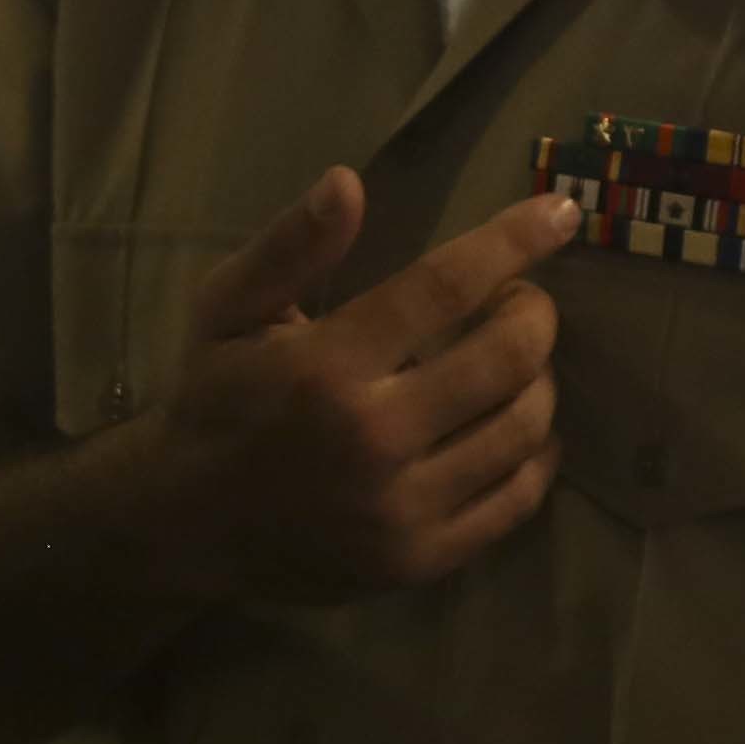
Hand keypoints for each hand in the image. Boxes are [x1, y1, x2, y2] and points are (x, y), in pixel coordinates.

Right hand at [147, 167, 578, 603]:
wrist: (184, 526)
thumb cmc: (214, 400)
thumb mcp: (227, 308)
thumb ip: (289, 246)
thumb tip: (348, 182)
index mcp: (326, 366)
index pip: (446, 286)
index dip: (514, 241)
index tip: (560, 214)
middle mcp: (372, 438)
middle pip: (507, 357)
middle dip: (534, 313)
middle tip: (522, 301)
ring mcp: (401, 509)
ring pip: (523, 429)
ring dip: (540, 380)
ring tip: (518, 361)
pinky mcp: (419, 561)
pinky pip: (515, 501)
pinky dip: (536, 456)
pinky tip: (522, 428)